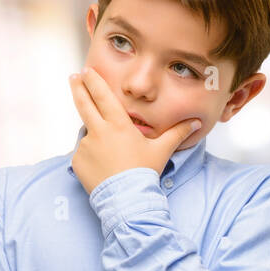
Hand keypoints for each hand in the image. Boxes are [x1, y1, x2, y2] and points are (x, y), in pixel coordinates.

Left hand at [68, 67, 200, 193]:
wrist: (127, 199)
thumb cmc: (144, 173)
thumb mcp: (162, 150)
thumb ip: (177, 133)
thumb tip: (196, 122)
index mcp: (119, 125)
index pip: (103, 96)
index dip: (94, 81)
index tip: (86, 70)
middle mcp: (99, 131)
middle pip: (84, 104)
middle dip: (78, 88)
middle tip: (73, 76)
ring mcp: (86, 146)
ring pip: (88, 133)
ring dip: (95, 136)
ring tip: (110, 154)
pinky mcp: (78, 161)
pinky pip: (83, 153)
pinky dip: (91, 156)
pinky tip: (103, 167)